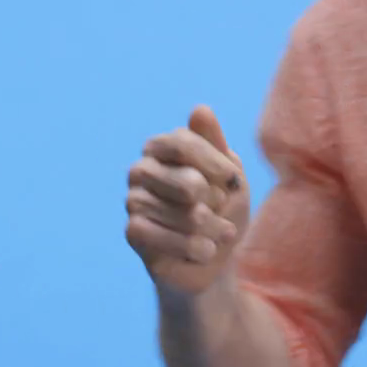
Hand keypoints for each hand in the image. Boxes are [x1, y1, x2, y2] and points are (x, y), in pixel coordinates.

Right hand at [125, 105, 250, 297]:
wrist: (214, 257)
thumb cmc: (223, 208)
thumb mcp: (229, 174)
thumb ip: (214, 143)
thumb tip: (199, 109)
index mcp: (162, 146)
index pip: (184, 143)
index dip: (216, 165)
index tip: (234, 182)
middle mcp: (142, 169)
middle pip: (188, 182)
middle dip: (217, 202)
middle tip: (220, 209)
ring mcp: (133, 200)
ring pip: (184, 215)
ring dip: (213, 229)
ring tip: (221, 234)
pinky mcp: (132, 231)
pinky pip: (166, 237)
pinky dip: (194, 247)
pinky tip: (204, 250)